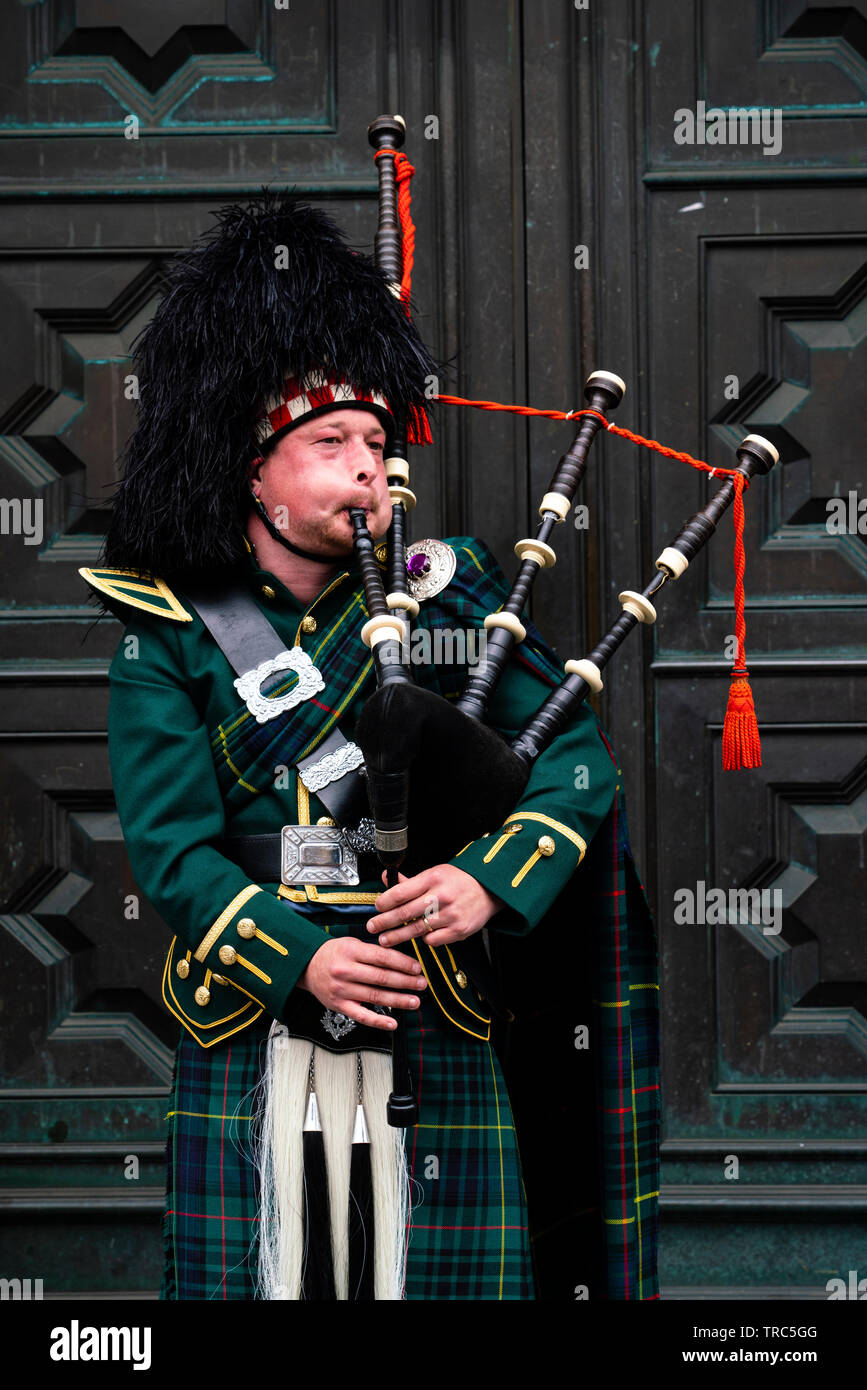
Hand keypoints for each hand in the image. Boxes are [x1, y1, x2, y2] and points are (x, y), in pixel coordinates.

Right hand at [297, 936, 426, 1031]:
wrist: (306, 966)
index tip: (417, 968)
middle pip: (382, 978)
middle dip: (405, 982)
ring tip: (415, 1001)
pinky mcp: (339, 1006)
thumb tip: (402, 961)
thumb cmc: (333, 954)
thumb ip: (373, 952)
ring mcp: (342, 990)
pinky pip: (361, 1016)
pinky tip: (393, 1023)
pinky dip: (378, 1022)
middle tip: (421, 984)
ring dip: (398, 1000)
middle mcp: (346, 971)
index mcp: (351, 951)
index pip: (382, 958)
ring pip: (375, 997)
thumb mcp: (352, 943)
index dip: (403, 963)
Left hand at [367, 864, 505, 948]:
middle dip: (384, 922)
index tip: (376, 908)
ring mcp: (450, 914)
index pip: (401, 892)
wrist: (490, 889)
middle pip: (405, 913)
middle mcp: (441, 896)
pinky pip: (433, 940)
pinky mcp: (459, 930)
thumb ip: (411, 881)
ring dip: (397, 937)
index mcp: (433, 878)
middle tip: (372, 927)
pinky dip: (424, 940)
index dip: (384, 902)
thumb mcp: (435, 873)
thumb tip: (387, 878)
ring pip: (416, 930)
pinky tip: (419, 937)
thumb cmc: (460, 881)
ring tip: (385, 940)